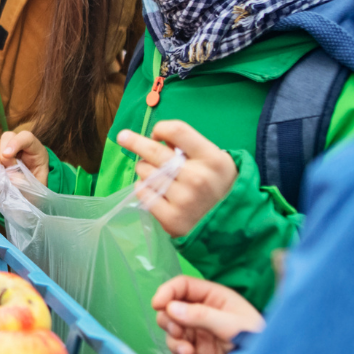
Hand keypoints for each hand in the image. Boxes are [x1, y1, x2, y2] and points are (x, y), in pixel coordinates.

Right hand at [0, 131, 49, 185]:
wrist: (27, 197)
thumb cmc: (34, 187)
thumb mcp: (36, 185)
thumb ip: (24, 180)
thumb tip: (9, 176)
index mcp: (34, 149)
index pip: (25, 137)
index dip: (15, 142)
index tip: (7, 155)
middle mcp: (18, 146)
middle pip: (6, 136)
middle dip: (3, 154)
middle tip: (7, 170)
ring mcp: (3, 151)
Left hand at [118, 120, 236, 236]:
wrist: (230, 225)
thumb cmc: (216, 185)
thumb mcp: (213, 160)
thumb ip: (189, 146)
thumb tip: (156, 137)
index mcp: (212, 159)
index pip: (177, 131)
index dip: (161, 129)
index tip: (155, 134)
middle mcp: (198, 178)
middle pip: (155, 151)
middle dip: (135, 142)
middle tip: (123, 136)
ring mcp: (184, 200)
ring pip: (145, 172)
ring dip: (144, 169)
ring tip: (156, 174)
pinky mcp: (172, 218)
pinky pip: (143, 192)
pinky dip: (143, 187)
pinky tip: (154, 189)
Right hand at [151, 276, 263, 353]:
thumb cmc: (255, 340)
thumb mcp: (231, 324)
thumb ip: (201, 315)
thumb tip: (171, 308)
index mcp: (214, 298)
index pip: (183, 286)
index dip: (168, 292)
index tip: (157, 304)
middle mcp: (203, 314)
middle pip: (171, 309)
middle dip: (169, 321)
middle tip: (177, 331)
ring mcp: (199, 335)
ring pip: (172, 333)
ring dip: (175, 343)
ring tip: (189, 353)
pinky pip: (177, 353)